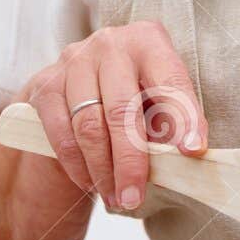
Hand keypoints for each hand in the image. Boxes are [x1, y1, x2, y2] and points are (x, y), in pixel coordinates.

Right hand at [21, 22, 207, 211]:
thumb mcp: (158, 98)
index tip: (193, 152)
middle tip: (135, 197)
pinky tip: (92, 184)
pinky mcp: (46, 86)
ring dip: (103, 171)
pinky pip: (62, 135)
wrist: (80, 87)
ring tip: (117, 199)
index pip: (170, 82)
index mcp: (149, 41)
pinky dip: (78, 166)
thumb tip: (184, 158)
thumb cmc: (134, 95)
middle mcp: (110, 45)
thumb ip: (169, 121)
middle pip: (122, 110)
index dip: (184, 118)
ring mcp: (74, 62)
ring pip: (88, 126)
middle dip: (131, 161)